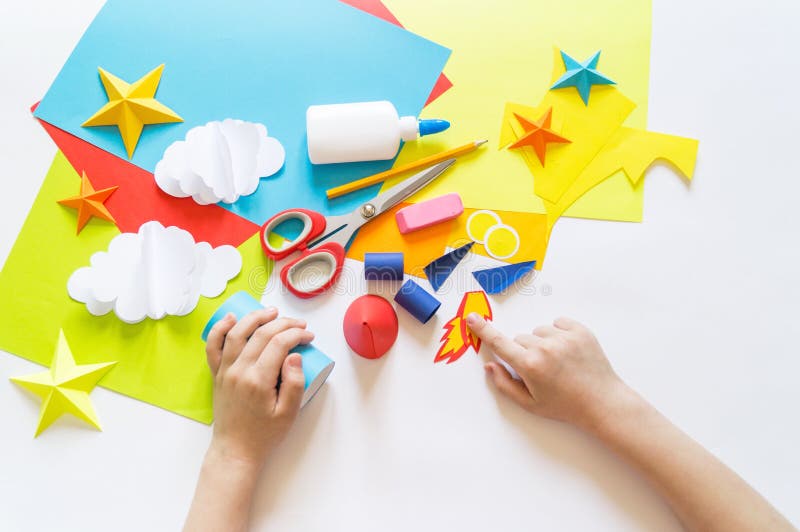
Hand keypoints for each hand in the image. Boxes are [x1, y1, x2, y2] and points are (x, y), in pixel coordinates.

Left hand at [204, 308, 313, 468]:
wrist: (236, 450)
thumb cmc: (264, 435)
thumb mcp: (288, 414)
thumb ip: (294, 383)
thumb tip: (294, 355)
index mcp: (258, 381)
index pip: (279, 344)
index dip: (296, 335)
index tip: (309, 336)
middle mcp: (238, 371)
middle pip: (261, 334)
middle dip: (283, 323)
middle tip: (299, 325)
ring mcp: (224, 371)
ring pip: (237, 333)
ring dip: (255, 317)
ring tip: (272, 312)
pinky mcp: (217, 374)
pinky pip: (213, 346)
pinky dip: (220, 328)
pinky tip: (231, 317)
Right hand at [467, 314, 628, 429]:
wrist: (602, 402)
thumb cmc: (565, 406)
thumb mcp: (530, 404)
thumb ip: (504, 384)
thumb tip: (490, 365)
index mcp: (529, 365)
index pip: (500, 343)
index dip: (483, 330)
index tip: (472, 318)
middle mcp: (545, 348)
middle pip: (520, 338)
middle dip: (525, 351)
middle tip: (542, 370)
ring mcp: (564, 337)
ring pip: (539, 331)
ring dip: (543, 342)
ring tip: (558, 362)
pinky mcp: (580, 331)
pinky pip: (559, 323)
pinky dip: (560, 333)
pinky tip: (568, 352)